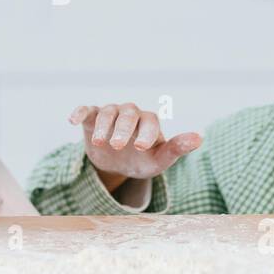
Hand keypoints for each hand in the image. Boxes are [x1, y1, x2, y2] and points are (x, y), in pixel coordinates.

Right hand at [68, 103, 201, 189]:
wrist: (119, 163)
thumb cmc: (144, 160)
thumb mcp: (159, 160)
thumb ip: (177, 149)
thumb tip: (200, 137)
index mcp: (149, 122)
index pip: (150, 121)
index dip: (147, 133)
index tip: (142, 148)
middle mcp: (130, 113)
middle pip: (128, 115)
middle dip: (123, 129)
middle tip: (119, 147)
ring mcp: (110, 113)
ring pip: (106, 112)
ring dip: (103, 126)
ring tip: (98, 142)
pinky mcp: (92, 118)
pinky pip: (86, 110)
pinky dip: (80, 112)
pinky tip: (73, 120)